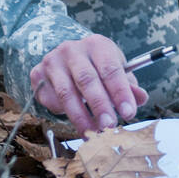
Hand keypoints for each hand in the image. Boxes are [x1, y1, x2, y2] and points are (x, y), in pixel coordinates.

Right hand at [29, 34, 147, 133]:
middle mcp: (72, 49)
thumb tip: (141, 98)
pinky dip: (62, 112)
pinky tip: (75, 120)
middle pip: (87, 80)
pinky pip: (50, 99)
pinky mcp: (37, 74)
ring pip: (66, 93)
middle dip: (99, 105)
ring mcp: (52, 61)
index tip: (129, 112)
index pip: (110, 69)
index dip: (120, 92)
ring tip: (93, 132)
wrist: (66, 57)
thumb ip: (128, 85)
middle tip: (109, 125)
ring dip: (81, 116)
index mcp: (97, 44)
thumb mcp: (115, 70)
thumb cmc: (96, 67)